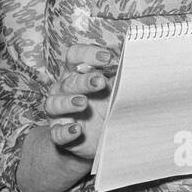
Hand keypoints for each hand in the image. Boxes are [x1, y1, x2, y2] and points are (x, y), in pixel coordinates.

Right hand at [42, 43, 115, 161]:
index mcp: (76, 73)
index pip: (74, 57)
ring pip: (54, 104)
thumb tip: (137, 64)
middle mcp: (64, 90)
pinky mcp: (59, 132)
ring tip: (84, 103)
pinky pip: (56, 132)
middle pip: (68, 81)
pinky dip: (64, 131)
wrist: (105, 137)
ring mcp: (59, 112)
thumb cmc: (110, 106)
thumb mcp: (118, 91)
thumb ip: (123, 77)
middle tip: (100, 82)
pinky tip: (76, 130)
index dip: (87, 54)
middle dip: (83, 81)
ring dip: (68, 102)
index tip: (107, 57)